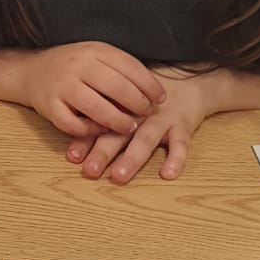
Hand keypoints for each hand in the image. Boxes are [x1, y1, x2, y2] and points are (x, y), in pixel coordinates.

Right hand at [22, 43, 165, 136]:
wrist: (30, 70)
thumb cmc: (72, 66)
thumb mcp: (96, 56)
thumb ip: (120, 70)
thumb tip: (154, 94)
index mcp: (94, 50)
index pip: (129, 66)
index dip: (149, 85)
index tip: (160, 98)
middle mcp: (77, 65)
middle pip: (116, 87)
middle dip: (137, 104)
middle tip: (147, 113)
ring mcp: (62, 86)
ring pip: (97, 108)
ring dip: (119, 121)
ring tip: (130, 127)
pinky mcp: (49, 107)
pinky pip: (74, 125)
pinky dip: (91, 131)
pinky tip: (101, 130)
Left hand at [66, 70, 213, 182]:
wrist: (188, 84)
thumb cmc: (147, 100)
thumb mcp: (124, 104)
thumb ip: (102, 120)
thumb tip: (71, 148)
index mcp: (121, 108)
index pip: (99, 125)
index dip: (85, 141)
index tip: (72, 158)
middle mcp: (138, 114)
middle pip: (118, 134)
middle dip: (103, 152)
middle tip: (90, 170)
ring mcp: (161, 119)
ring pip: (146, 139)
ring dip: (132, 158)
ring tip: (120, 175)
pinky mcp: (183, 125)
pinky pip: (181, 144)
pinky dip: (176, 159)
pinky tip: (167, 174)